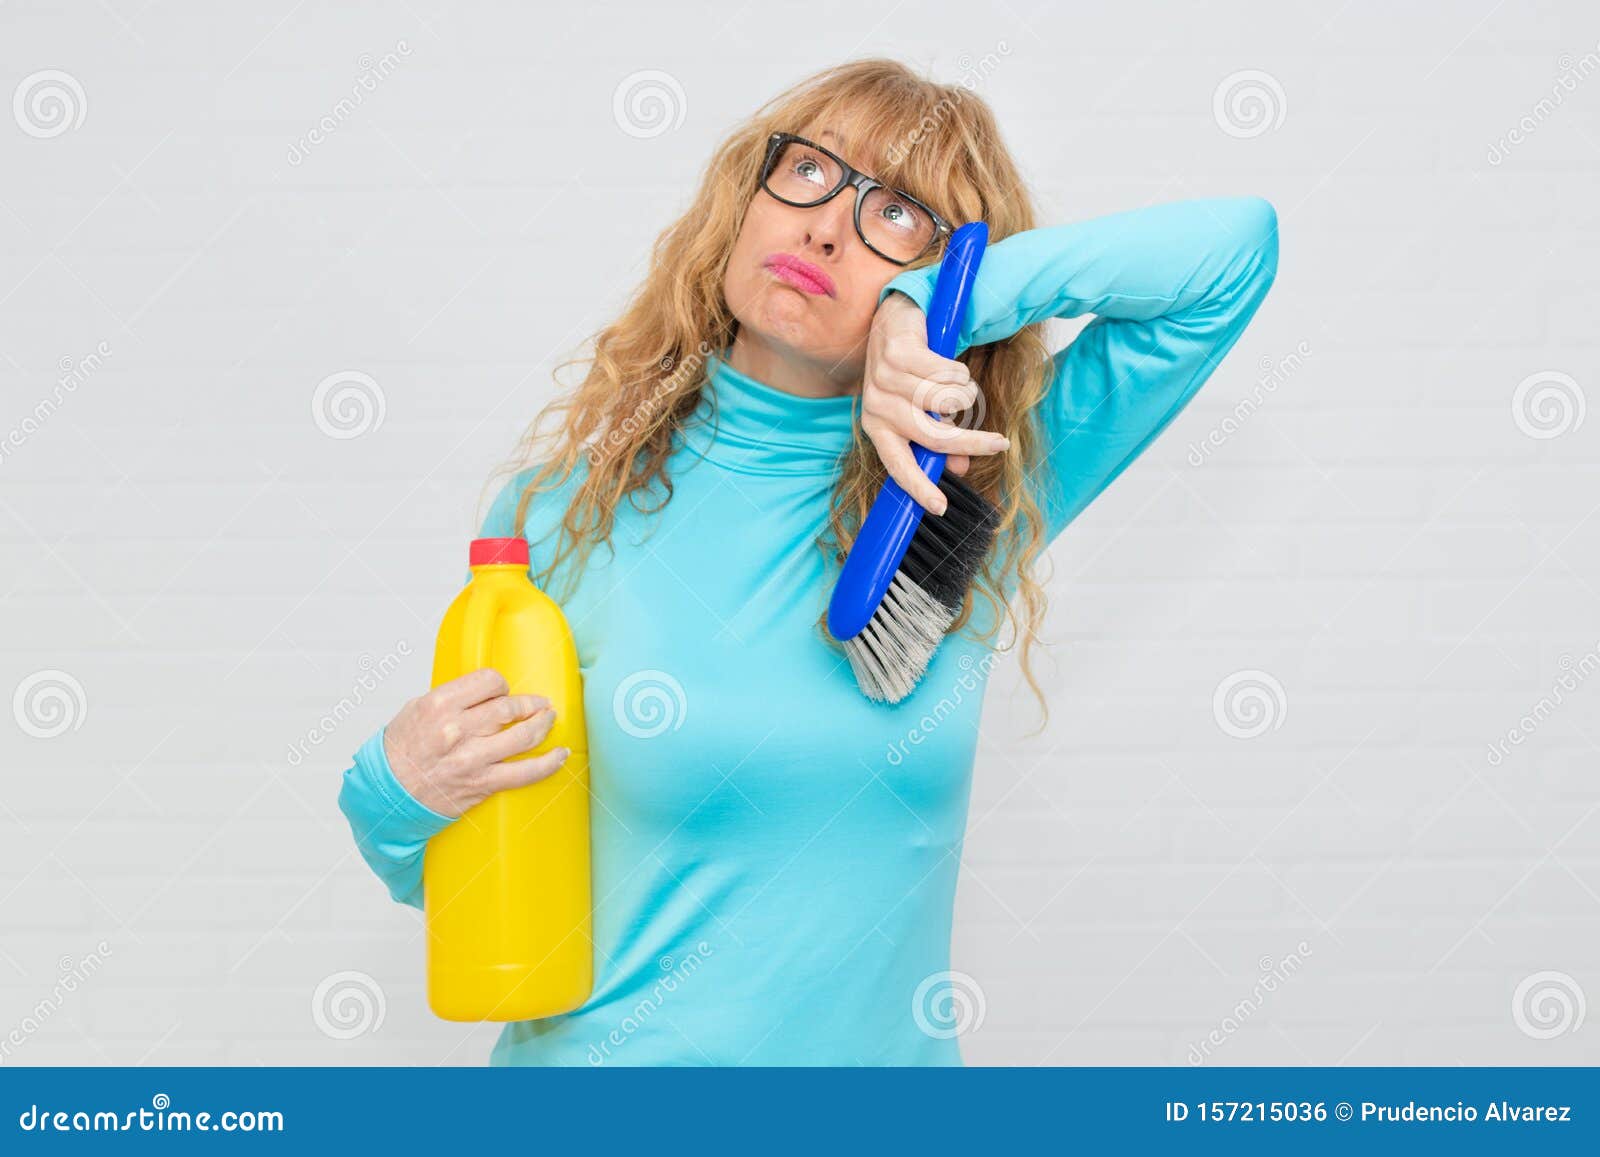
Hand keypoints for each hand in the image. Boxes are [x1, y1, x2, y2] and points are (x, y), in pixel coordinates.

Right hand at [382, 668, 566, 818]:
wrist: (387, 794)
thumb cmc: (401, 751)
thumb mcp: (416, 710)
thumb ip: (451, 698)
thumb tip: (484, 689)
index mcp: (439, 705)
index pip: (488, 681)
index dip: (502, 685)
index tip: (505, 691)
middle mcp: (456, 729)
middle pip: (508, 707)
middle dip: (529, 703)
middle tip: (540, 704)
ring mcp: (471, 758)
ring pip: (522, 735)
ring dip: (543, 725)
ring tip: (550, 719)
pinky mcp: (481, 783)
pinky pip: (524, 773)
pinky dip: (548, 763)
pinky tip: (560, 755)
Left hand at [860, 291, 1009, 514]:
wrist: (894, 320)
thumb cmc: (910, 373)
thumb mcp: (921, 410)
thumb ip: (939, 440)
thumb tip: (960, 467)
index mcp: (878, 428)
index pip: (897, 465)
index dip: (918, 487)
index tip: (939, 507)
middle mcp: (876, 407)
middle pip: (933, 437)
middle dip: (972, 443)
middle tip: (999, 444)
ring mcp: (884, 380)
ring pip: (947, 402)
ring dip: (964, 394)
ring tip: (958, 385)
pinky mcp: (897, 354)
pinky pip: (947, 374)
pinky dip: (958, 372)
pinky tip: (950, 366)